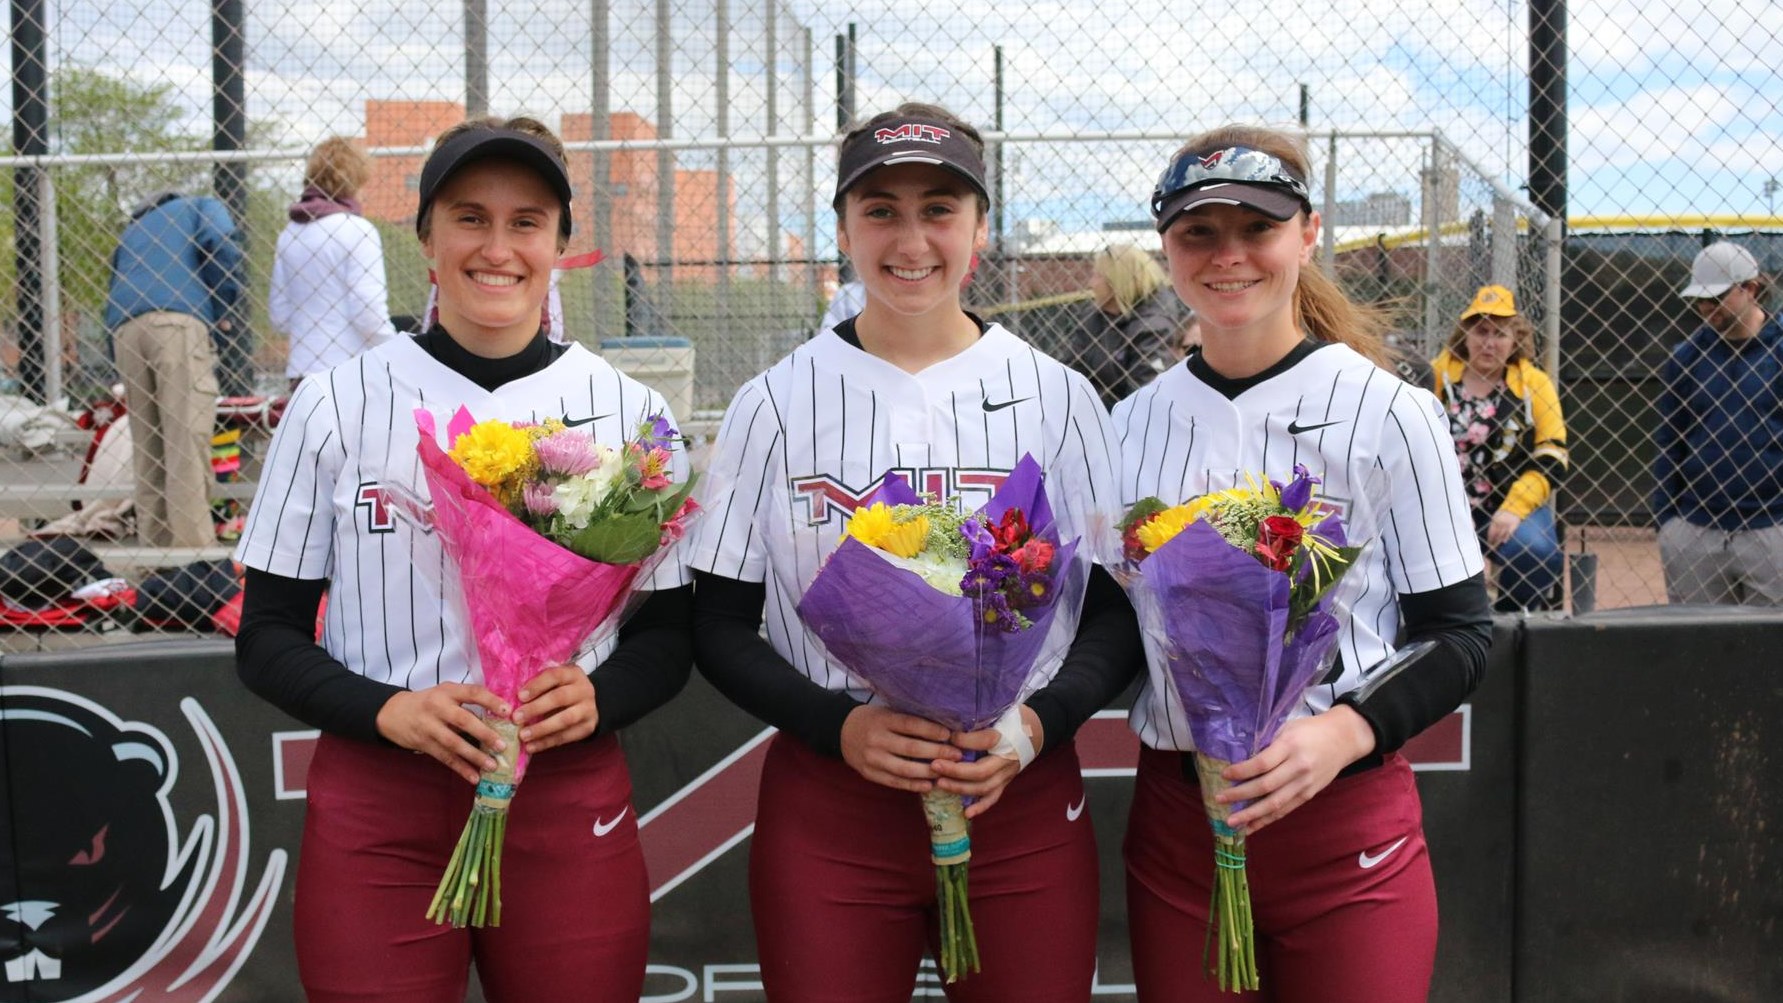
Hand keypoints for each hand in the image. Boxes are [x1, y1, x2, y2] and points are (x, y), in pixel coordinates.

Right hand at [376, 683, 509, 783]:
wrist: (393, 713)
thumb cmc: (429, 702)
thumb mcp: (445, 692)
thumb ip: (467, 700)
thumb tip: (501, 713)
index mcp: (448, 691)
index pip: (472, 692)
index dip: (491, 701)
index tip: (508, 712)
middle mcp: (438, 707)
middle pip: (463, 720)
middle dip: (484, 733)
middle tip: (502, 745)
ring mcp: (429, 727)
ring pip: (454, 743)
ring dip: (474, 756)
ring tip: (492, 766)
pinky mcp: (424, 744)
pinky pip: (445, 758)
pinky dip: (460, 768)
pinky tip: (474, 777)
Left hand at [515, 664, 598, 753]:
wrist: (588, 703)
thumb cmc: (562, 689)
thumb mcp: (555, 681)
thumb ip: (539, 685)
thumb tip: (510, 698)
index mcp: (573, 674)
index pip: (555, 676)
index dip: (537, 686)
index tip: (519, 696)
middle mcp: (584, 690)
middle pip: (560, 698)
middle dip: (536, 708)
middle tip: (516, 718)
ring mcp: (588, 709)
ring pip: (565, 720)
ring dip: (542, 729)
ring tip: (523, 736)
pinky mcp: (588, 727)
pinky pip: (566, 737)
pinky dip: (547, 742)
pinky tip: (531, 746)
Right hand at [839, 705, 958, 793]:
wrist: (842, 732)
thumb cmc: (872, 720)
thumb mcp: (887, 712)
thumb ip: (908, 720)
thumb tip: (942, 728)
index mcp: (883, 720)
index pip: (910, 724)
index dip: (931, 730)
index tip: (949, 735)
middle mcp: (877, 739)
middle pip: (911, 748)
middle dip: (937, 752)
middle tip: (957, 755)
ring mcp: (872, 758)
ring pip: (904, 768)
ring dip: (928, 772)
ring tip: (947, 772)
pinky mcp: (870, 774)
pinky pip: (894, 782)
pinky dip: (913, 785)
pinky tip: (929, 786)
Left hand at [936, 707, 1044, 817]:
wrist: (1034, 732)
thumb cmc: (1011, 719)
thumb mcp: (998, 713)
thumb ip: (978, 719)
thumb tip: (950, 724)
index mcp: (1005, 737)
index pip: (985, 740)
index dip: (965, 740)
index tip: (948, 736)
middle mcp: (1006, 759)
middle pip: (981, 771)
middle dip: (955, 771)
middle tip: (934, 765)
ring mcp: (1007, 774)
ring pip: (984, 787)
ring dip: (961, 788)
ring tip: (939, 783)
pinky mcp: (1005, 782)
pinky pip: (993, 797)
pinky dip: (981, 807)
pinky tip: (966, 813)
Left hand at [1217, 705, 1375, 835]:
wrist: (1344, 739)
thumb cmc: (1311, 729)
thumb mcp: (1287, 728)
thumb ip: (1268, 745)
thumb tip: (1242, 763)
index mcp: (1290, 746)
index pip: (1262, 763)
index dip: (1241, 771)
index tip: (1224, 775)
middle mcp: (1298, 768)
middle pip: (1266, 786)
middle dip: (1240, 795)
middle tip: (1220, 799)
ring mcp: (1305, 784)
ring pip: (1275, 804)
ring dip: (1251, 815)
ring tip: (1232, 822)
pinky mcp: (1308, 795)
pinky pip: (1285, 810)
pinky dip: (1267, 820)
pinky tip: (1251, 827)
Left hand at [1486, 510, 1521, 548]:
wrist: (1513, 509)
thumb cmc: (1503, 514)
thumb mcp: (1495, 517)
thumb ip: (1493, 524)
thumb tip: (1490, 534)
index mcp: (1495, 521)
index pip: (1491, 531)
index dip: (1490, 538)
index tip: (1489, 542)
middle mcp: (1500, 523)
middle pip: (1496, 534)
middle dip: (1493, 541)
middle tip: (1492, 546)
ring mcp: (1506, 525)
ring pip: (1501, 534)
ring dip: (1498, 541)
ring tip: (1496, 545)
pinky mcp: (1513, 526)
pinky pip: (1509, 533)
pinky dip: (1506, 538)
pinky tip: (1504, 542)